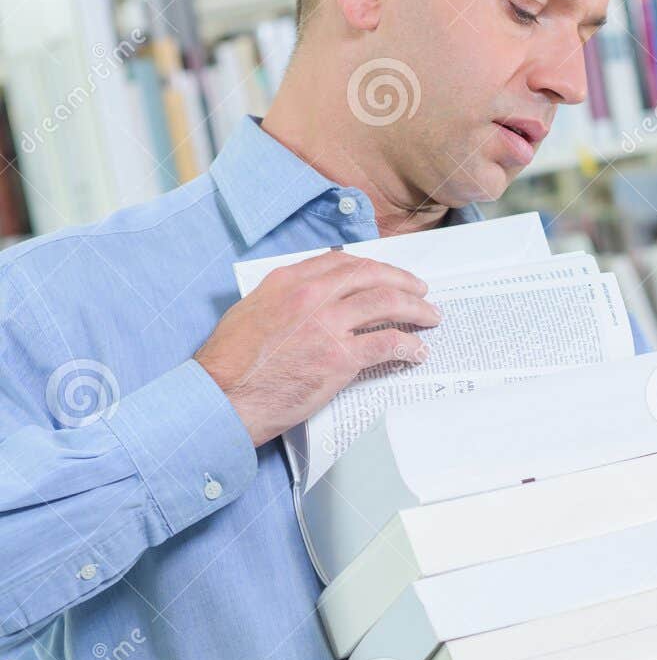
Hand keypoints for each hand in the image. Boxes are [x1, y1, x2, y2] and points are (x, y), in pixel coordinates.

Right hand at [195, 252, 441, 446]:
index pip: (341, 262)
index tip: (385, 275)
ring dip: (416, 309)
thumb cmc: (231, 364)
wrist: (224, 396)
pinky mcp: (339, 358)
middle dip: (403, 282)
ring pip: (387, 304)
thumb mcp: (252, 312)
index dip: (371, 267)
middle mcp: (311, 295)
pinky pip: (387, 343)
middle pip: (371, 277)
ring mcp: (327, 325)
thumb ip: (283, 300)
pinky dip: (409, 345)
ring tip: (430, 317)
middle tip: (420, 291)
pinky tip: (417, 351)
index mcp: (288, 281)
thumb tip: (307, 303)